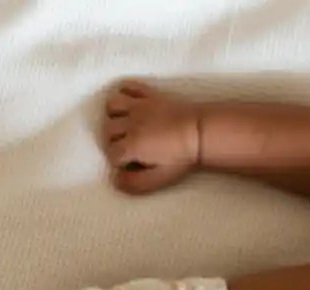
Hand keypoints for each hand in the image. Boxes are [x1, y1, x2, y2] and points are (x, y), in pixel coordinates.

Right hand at [101, 80, 199, 194]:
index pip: (111, 154)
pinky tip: (130, 102)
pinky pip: (128, 86)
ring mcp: (138, 106)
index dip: (119, 162)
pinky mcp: (149, 94)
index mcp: (131, 145)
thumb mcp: (160, 178)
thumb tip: (115, 180)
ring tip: (124, 125)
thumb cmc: (182, 157)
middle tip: (128, 148)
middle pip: (107, 130)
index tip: (131, 164)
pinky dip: (124, 92)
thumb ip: (135, 183)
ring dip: (113, 116)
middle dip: (114, 141)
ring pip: (112, 105)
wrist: (202, 132)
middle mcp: (129, 123)